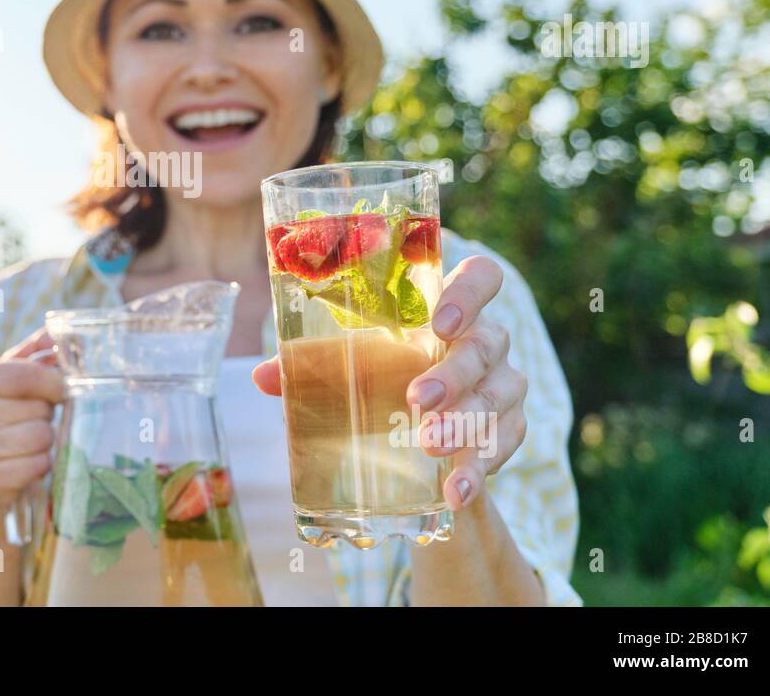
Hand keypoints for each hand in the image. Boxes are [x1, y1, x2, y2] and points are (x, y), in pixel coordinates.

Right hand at [0, 328, 65, 517]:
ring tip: (32, 442)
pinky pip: (35, 465)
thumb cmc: (6, 418)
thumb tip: (57, 333)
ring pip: (38, 436)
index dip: (53, 382)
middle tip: (35, 422)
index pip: (22, 374)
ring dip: (46, 440)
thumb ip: (35, 353)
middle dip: (46, 415)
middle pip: (34, 407)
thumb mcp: (15, 380)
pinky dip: (42, 464)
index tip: (63, 389)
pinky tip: (30, 463)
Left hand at [251, 254, 526, 511]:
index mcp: (450, 309)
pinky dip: (478, 469)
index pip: (482, 278)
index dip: (468, 293)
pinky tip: (456, 491)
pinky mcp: (510, 429)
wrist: (423, 437)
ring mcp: (504, 384)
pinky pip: (505, 444)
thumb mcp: (354, 367)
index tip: (438, 322)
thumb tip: (259, 376)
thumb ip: (314, 366)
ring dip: (466, 422)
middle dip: (453, 373)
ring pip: (499, 395)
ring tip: (429, 446)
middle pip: (487, 344)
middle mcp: (487, 340)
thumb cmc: (386, 376)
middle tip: (416, 401)